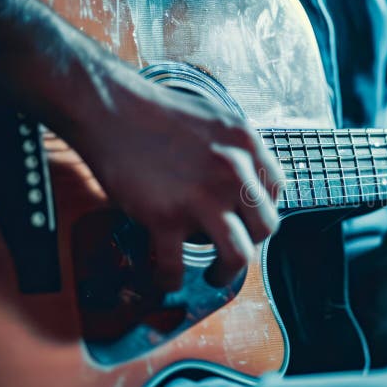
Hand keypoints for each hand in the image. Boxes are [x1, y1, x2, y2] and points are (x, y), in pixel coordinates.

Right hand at [73, 57, 283, 291]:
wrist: (110, 106)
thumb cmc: (157, 112)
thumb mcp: (217, 121)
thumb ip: (237, 152)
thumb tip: (246, 184)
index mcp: (248, 145)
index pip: (276, 191)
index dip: (261, 209)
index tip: (246, 218)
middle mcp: (233, 172)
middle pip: (265, 227)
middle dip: (252, 244)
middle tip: (235, 247)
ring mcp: (201, 197)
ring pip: (237, 255)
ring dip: (227, 273)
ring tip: (215, 275)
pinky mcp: (165, 216)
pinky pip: (176, 266)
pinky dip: (170, 279)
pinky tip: (166, 278)